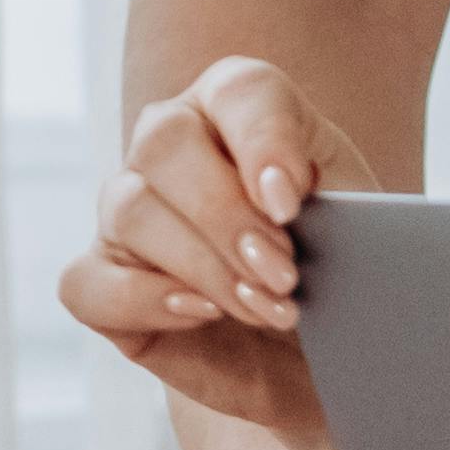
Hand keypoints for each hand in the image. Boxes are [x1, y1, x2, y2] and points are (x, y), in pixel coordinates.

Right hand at [62, 55, 380, 449]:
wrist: (327, 358)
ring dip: (205, 267)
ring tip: (268, 308)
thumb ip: (335, 203)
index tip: (292, 204)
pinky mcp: (105, 280)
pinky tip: (201, 315)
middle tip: (285, 275)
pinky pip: (88, 282)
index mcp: (241, 108)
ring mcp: (128, 211)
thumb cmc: (344, 274)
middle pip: (166, 145)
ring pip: (130, 210)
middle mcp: (172, 145)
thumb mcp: (362, 230)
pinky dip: (144, 300)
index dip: (263, 143)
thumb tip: (282, 198)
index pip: (240, 90)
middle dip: (228, 216)